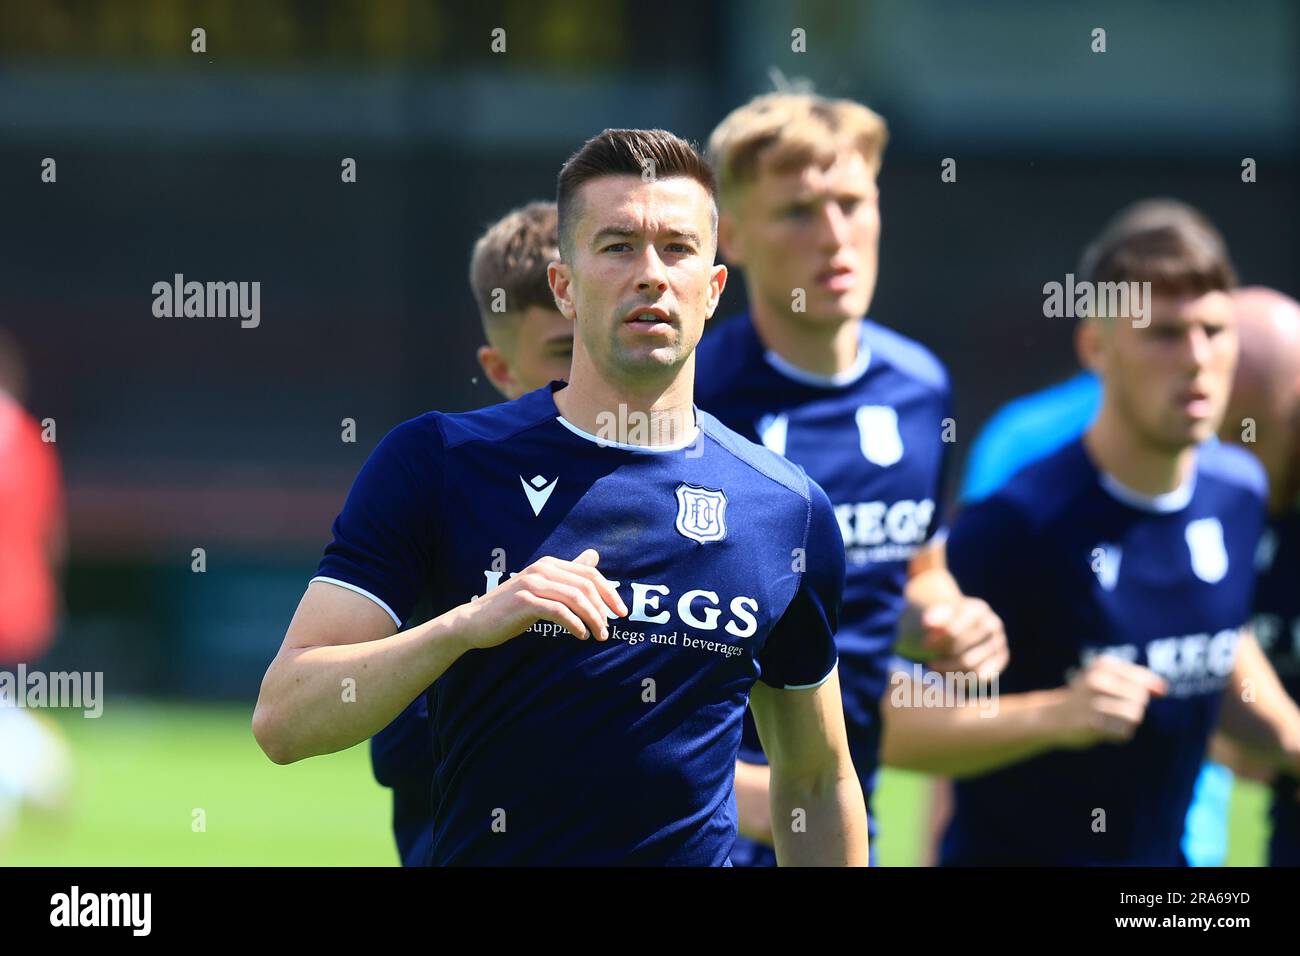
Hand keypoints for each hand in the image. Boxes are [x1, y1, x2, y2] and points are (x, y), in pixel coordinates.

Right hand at [458, 549, 626, 650]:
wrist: (473, 622)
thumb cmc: (510, 608)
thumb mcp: (541, 588)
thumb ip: (567, 574)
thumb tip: (593, 556)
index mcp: (549, 564)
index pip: (589, 574)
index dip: (609, 592)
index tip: (621, 612)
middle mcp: (542, 569)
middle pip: (586, 585)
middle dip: (604, 607)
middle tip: (611, 628)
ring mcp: (532, 583)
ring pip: (575, 598)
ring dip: (592, 619)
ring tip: (599, 635)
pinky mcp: (524, 601)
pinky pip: (558, 611)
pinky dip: (574, 624)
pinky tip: (580, 635)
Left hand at [914, 598, 1008, 678]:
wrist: (965, 621)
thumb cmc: (946, 618)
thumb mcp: (937, 615)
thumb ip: (933, 619)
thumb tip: (928, 624)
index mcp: (976, 609)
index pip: (952, 631)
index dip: (936, 641)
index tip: (923, 646)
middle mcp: (992, 624)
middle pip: (961, 649)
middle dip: (942, 658)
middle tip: (929, 664)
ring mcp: (999, 641)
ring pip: (971, 664)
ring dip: (950, 670)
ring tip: (937, 669)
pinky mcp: (1002, 657)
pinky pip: (983, 675)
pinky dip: (966, 679)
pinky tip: (951, 677)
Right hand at [1053, 656, 1166, 748]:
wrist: (1052, 717)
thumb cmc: (1087, 697)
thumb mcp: (1107, 679)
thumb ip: (1137, 681)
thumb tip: (1163, 689)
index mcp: (1102, 665)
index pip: (1142, 677)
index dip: (1148, 689)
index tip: (1134, 696)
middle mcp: (1096, 681)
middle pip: (1140, 697)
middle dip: (1135, 706)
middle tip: (1115, 709)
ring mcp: (1092, 702)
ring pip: (1135, 715)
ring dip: (1128, 722)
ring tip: (1111, 720)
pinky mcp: (1091, 724)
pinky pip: (1124, 732)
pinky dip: (1120, 734)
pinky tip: (1104, 730)